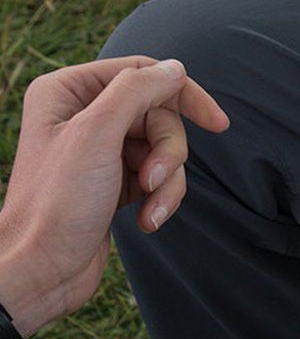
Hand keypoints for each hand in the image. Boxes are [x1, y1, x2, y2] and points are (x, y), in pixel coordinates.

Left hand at [0, 56, 228, 337]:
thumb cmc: (57, 202)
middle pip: (159, 116)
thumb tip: (176, 69)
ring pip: (164, 150)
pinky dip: (160, 199)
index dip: (184, 95)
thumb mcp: (97, 134)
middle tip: (153, 179)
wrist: (43, 269)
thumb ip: (137, 90)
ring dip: (167, 182)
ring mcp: (101, 150)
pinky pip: (159, 177)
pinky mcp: (116, 181)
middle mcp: (84, 115)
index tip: (218, 123)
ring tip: (150, 211)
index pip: (144, 73)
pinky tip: (146, 221)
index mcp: (69, 91)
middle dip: (167, 152)